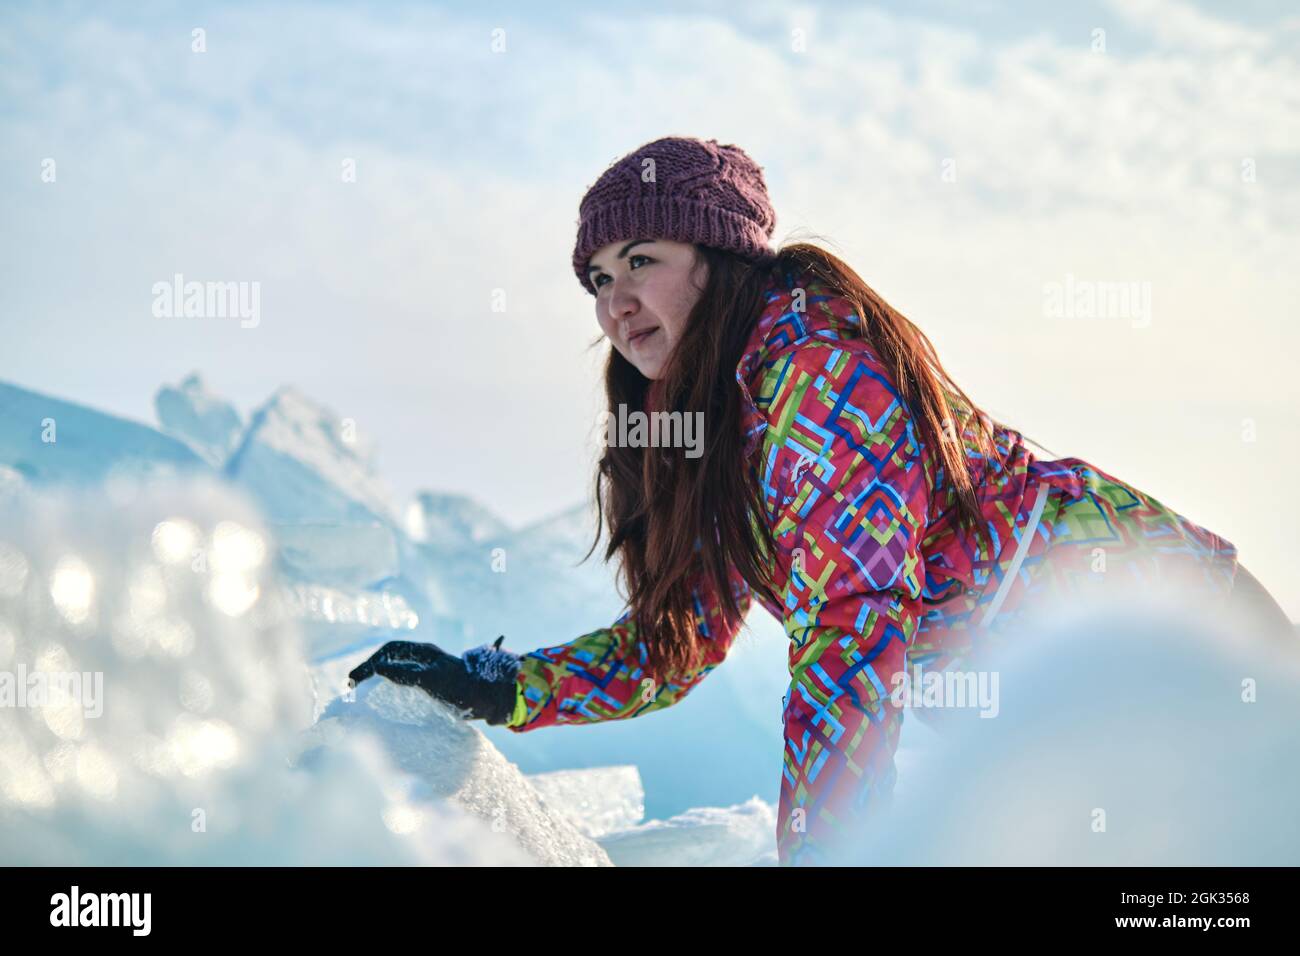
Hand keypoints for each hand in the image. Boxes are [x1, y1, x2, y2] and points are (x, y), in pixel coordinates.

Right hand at [347, 637, 519, 724]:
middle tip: (353, 685)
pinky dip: (392, 688)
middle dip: (371, 669)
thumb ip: (405, 674)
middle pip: (391, 658)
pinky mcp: (434, 686)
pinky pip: (406, 683)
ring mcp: (429, 672)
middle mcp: (425, 659)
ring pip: (398, 670)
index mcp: (423, 652)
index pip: (389, 651)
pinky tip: (387, 700)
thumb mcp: (431, 679)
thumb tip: (378, 668)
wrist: (490, 697)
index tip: (354, 679)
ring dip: (380, 678)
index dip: (370, 662)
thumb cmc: (462, 686)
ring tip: (365, 692)